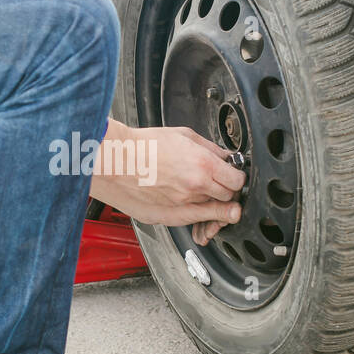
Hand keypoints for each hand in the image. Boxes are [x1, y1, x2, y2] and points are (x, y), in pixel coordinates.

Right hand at [89, 119, 245, 239]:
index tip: (232, 173)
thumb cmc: (143, 146)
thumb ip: (210, 148)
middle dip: (226, 189)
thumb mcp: (183, 135)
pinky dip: (198, 212)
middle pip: (228, 198)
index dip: (236, 177)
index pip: (237, 181)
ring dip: (210, 200)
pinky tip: (194, 203)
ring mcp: (182, 204)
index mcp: (203, 165)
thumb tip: (225, 156)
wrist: (115, 161)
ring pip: (210, 209)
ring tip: (198, 187)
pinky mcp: (169, 215)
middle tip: (218, 180)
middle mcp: (196, 188)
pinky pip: (193, 218)